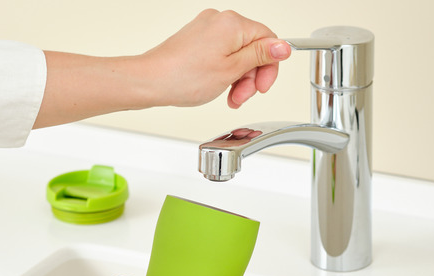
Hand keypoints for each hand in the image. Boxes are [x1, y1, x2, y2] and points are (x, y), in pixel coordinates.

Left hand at [142, 9, 291, 108]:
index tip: (262, 86)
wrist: (150, 81)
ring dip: (238, 78)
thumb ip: (260, 56)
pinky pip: (220, 54)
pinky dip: (224, 72)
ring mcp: (205, 29)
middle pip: (252, 47)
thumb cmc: (183, 77)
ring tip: (230, 97)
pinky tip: (218, 87)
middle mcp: (219, 21)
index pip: (268, 40)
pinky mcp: (195, 39)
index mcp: (232, 23)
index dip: (269, 67)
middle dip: (251, 75)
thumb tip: (283, 47)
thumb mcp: (232, 70)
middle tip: (242, 95)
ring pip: (236, 53)